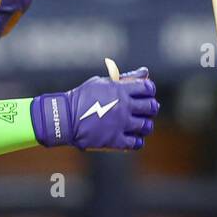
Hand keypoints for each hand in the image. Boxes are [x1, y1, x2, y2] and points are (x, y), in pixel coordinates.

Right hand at [31, 66, 158, 149]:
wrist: (64, 118)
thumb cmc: (81, 97)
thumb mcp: (101, 82)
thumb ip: (125, 78)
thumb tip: (145, 72)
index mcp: (120, 90)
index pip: (148, 88)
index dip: (149, 90)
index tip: (145, 93)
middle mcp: (124, 106)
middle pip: (151, 107)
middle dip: (151, 108)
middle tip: (145, 110)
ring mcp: (120, 124)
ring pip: (146, 126)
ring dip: (145, 125)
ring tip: (139, 125)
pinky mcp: (115, 140)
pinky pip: (135, 143)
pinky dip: (137, 141)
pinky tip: (132, 138)